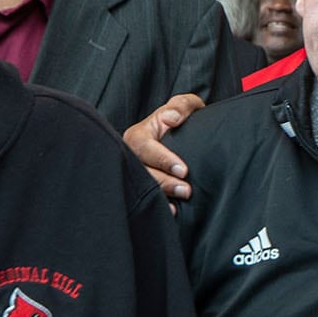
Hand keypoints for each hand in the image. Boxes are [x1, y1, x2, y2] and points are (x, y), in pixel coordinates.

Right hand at [123, 93, 204, 207]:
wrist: (184, 136)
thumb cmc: (182, 119)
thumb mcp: (185, 105)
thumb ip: (180, 107)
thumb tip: (171, 119)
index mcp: (138, 135)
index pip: (144, 147)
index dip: (162, 159)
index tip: (184, 170)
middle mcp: (131, 155)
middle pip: (141, 170)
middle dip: (164, 182)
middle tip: (187, 190)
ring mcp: (135, 173)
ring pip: (143, 186)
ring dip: (163, 195)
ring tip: (184, 197)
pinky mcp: (142, 186)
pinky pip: (145, 198)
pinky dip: (159, 205)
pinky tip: (172, 211)